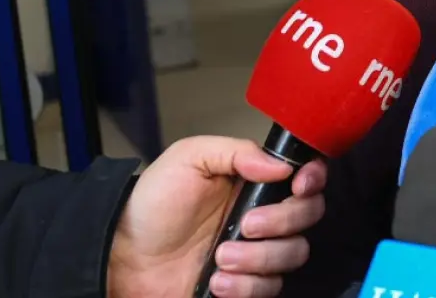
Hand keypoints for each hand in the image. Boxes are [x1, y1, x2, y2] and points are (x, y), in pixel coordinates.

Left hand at [105, 136, 327, 297]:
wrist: (123, 257)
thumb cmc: (152, 204)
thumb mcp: (188, 158)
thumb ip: (236, 152)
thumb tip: (281, 165)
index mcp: (256, 180)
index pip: (306, 175)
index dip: (313, 179)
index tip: (298, 186)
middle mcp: (264, 215)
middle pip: (308, 215)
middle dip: (281, 221)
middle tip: (246, 225)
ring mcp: (256, 252)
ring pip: (293, 254)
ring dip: (259, 258)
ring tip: (220, 258)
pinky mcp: (245, 285)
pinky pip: (270, 288)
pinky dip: (246, 287)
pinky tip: (216, 281)